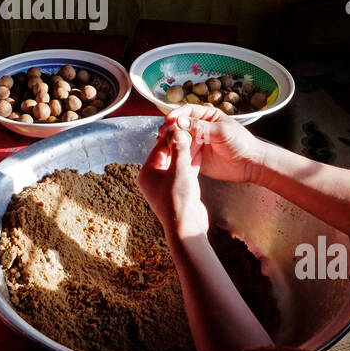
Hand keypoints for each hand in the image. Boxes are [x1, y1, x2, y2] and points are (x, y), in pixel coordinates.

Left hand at [138, 124, 209, 239]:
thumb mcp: (179, 170)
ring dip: (187, 151)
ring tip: (198, 137)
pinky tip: (201, 152)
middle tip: (191, 129)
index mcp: (148, 172)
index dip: (171, 135)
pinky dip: (192, 163)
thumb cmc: (178, 199)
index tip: (181, 124)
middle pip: (168, 154)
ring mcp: (167, 185)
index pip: (159, 147)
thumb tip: (178, 131)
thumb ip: (179, 149)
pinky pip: (185, 171)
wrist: (186, 226)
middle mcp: (155, 178)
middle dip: (180, 142)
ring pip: (178, 162)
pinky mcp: (179, 190)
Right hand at [160, 105, 262, 183]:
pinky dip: (175, 154)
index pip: (187, 111)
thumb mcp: (221, 131)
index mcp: (207, 116)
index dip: (177, 114)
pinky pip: (182, 154)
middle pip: (179, 125)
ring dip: (170, 141)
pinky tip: (170, 155)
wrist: (250, 164)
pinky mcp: (195, 157)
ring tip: (164, 144)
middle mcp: (199, 128)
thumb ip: (200, 127)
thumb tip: (180, 121)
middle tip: (163, 133)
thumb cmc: (241, 143)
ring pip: (178, 139)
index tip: (169, 120)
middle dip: (170, 128)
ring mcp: (196, 143)